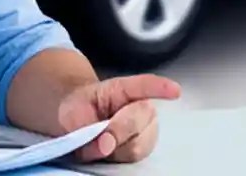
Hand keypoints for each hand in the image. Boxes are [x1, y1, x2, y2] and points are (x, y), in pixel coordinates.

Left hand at [57, 74, 180, 162]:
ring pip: (137, 146)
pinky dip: (119, 158)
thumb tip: (106, 145)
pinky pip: (137, 159)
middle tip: (98, 138)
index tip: (174, 91)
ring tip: (101, 142)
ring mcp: (148, 128)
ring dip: (115, 149)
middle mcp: (141, 106)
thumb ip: (84, 127)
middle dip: (115, 132)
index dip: (159, 87)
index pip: (143, 85)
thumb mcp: (71, 113)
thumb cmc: (77, 112)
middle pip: (137, 122)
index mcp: (121, 89)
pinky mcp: (147, 147)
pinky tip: (111, 150)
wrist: (78, 123)